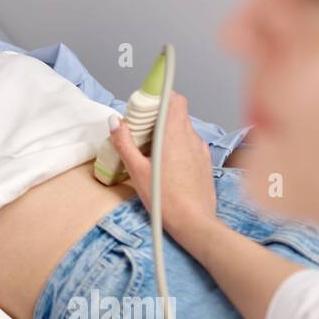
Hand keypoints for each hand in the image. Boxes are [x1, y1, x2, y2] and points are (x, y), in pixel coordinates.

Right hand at [107, 92, 216, 236]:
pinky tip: (166, 165)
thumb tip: (114, 121)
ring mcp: (200, 150)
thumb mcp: (136, 171)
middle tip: (140, 131)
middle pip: (177, 114)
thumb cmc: (164, 198)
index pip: (175, 99)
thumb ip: (124, 143)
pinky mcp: (204, 163)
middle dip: (158, 116)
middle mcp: (191, 137)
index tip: (145, 106)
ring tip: (151, 151)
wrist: (194, 222)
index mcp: (174, 134)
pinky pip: (190, 145)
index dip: (160, 96)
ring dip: (168, 132)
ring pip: (183, 130)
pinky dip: (178, 146)